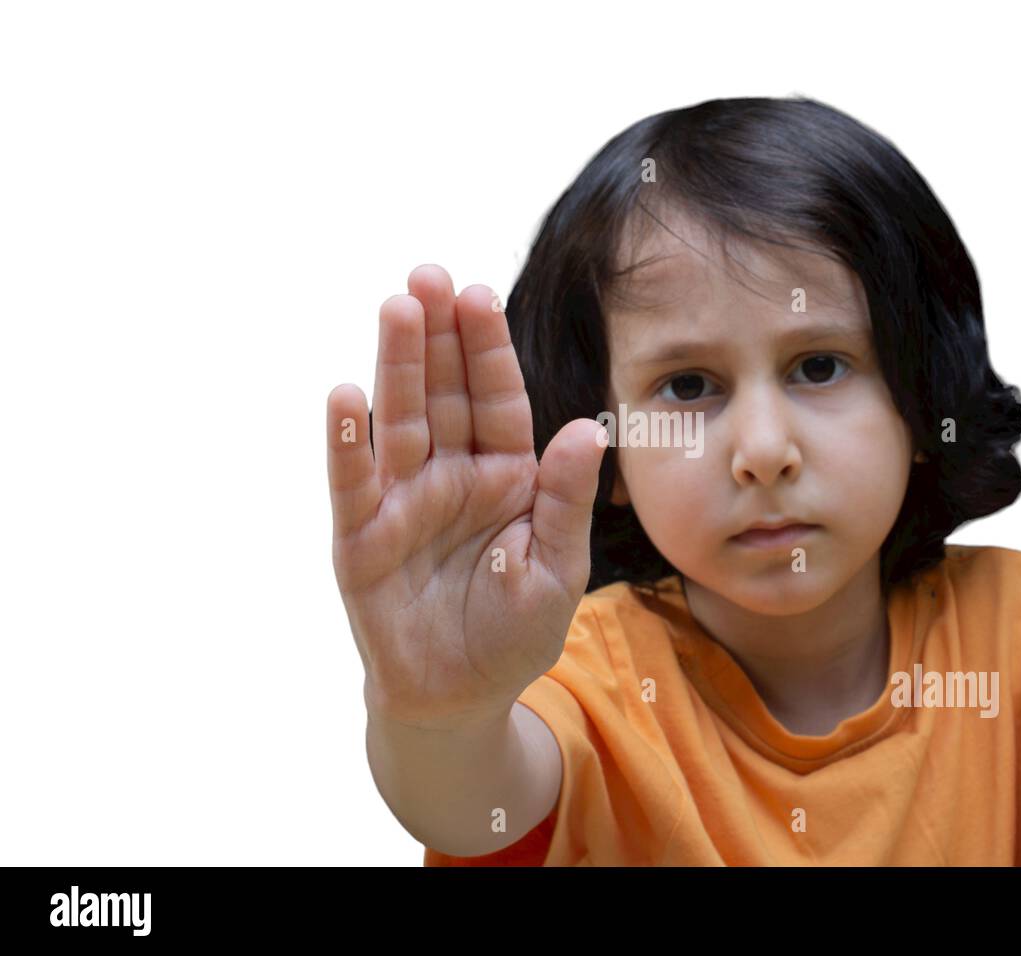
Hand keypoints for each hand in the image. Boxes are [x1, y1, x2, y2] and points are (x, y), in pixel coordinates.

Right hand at [326, 264, 607, 729]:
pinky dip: (347, 442)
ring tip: (397, 308)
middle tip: (429, 275)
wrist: (459, 698)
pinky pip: (354, 482)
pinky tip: (344, 395)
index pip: (496, 400)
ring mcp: (403, 502)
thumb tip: (583, 427)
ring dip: (396, 367)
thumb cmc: (513, 632)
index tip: (480, 294)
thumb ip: (564, 499)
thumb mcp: (555, 569)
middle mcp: (451, 476)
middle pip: (443, 395)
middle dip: (438, 336)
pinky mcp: (361, 538)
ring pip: (399, 421)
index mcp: (505, 476)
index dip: (487, 350)